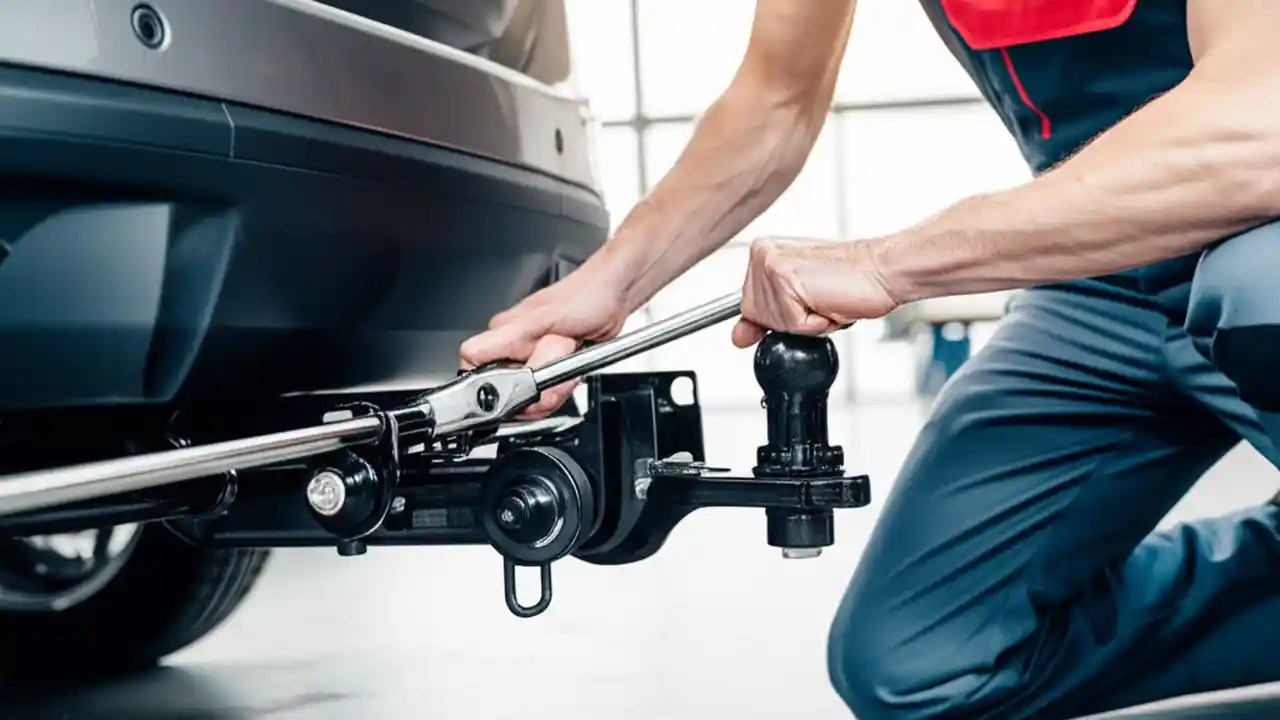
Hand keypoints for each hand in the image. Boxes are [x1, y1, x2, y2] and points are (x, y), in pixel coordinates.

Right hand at [460, 266, 628, 417]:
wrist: (615, 293)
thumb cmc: (586, 295)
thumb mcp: (545, 323)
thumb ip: (518, 349)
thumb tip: (509, 383)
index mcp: (503, 330)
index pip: (471, 364)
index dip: (485, 385)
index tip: (511, 392)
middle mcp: (512, 343)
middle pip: (504, 390)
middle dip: (532, 395)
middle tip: (555, 379)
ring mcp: (532, 355)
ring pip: (527, 395)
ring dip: (551, 392)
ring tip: (568, 369)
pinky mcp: (550, 363)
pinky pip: (546, 391)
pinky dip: (560, 389)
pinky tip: (572, 373)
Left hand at [733, 236, 899, 346]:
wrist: (884, 271)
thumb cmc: (852, 280)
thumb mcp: (801, 300)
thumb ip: (765, 316)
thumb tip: (738, 336)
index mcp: (764, 253)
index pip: (749, 306)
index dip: (779, 315)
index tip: (806, 298)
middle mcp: (763, 254)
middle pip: (757, 317)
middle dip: (792, 321)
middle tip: (820, 298)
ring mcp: (771, 265)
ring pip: (773, 324)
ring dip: (805, 323)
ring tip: (826, 300)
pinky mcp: (784, 278)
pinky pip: (790, 326)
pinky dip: (814, 325)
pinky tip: (828, 302)